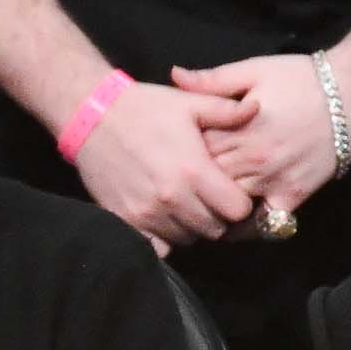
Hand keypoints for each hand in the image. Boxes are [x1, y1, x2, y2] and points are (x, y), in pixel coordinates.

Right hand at [70, 84, 255, 253]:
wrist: (92, 118)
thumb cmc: (145, 108)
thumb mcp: (191, 103)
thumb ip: (229, 110)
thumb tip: (257, 108)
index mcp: (194, 171)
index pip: (237, 211)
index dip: (240, 202)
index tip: (231, 191)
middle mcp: (172, 198)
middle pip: (214, 229)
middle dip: (218, 216)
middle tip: (209, 198)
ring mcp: (146, 213)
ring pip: (187, 239)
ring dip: (191, 227)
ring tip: (186, 204)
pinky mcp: (125, 220)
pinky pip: (157, 246)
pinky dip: (165, 237)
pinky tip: (164, 218)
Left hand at [172, 56, 346, 219]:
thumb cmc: (303, 79)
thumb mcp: (255, 70)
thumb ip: (213, 80)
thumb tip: (174, 76)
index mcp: (239, 128)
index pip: (192, 151)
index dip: (177, 154)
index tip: (169, 155)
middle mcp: (254, 158)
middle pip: (206, 181)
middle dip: (190, 183)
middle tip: (177, 185)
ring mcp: (273, 180)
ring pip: (227, 204)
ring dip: (212, 205)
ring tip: (197, 204)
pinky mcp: (293, 196)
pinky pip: (263, 224)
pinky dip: (246, 227)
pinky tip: (232, 222)